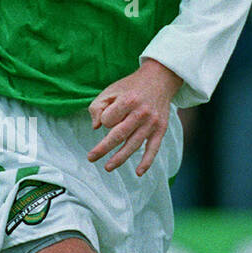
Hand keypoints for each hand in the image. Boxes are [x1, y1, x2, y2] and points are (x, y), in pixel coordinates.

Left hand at [87, 59, 182, 175]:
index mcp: (128, 101)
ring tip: (107, 167)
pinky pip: (153, 149)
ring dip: (119, 158)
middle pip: (119, 135)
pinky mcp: (160, 130)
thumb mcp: (111, 90)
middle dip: (103, 148)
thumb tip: (96, 127)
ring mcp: (152, 123)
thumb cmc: (131, 87)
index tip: (107, 117)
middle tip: (91, 158)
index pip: (109, 120)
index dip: (104, 121)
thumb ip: (98, 107)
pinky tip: (138, 173)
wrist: (159, 79)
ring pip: (133, 145)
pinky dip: (146, 162)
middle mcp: (141, 113)